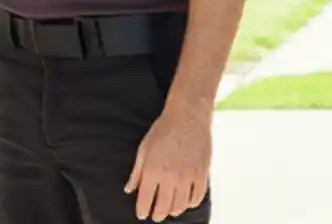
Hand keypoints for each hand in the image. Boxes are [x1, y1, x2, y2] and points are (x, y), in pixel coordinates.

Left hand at [125, 106, 210, 221]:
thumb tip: (129, 189)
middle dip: (158, 214)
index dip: (142, 210)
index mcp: (153, 170)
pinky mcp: (202, 174)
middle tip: (155, 216)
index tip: (141, 215)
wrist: (187, 117)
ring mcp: (188, 177)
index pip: (146, 199)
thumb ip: (137, 172)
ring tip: (169, 211)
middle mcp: (170, 177)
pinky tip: (186, 202)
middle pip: (164, 206)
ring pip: (181, 205)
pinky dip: (191, 203)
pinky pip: (197, 197)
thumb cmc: (163, 130)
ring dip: (174, 211)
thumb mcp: (143, 149)